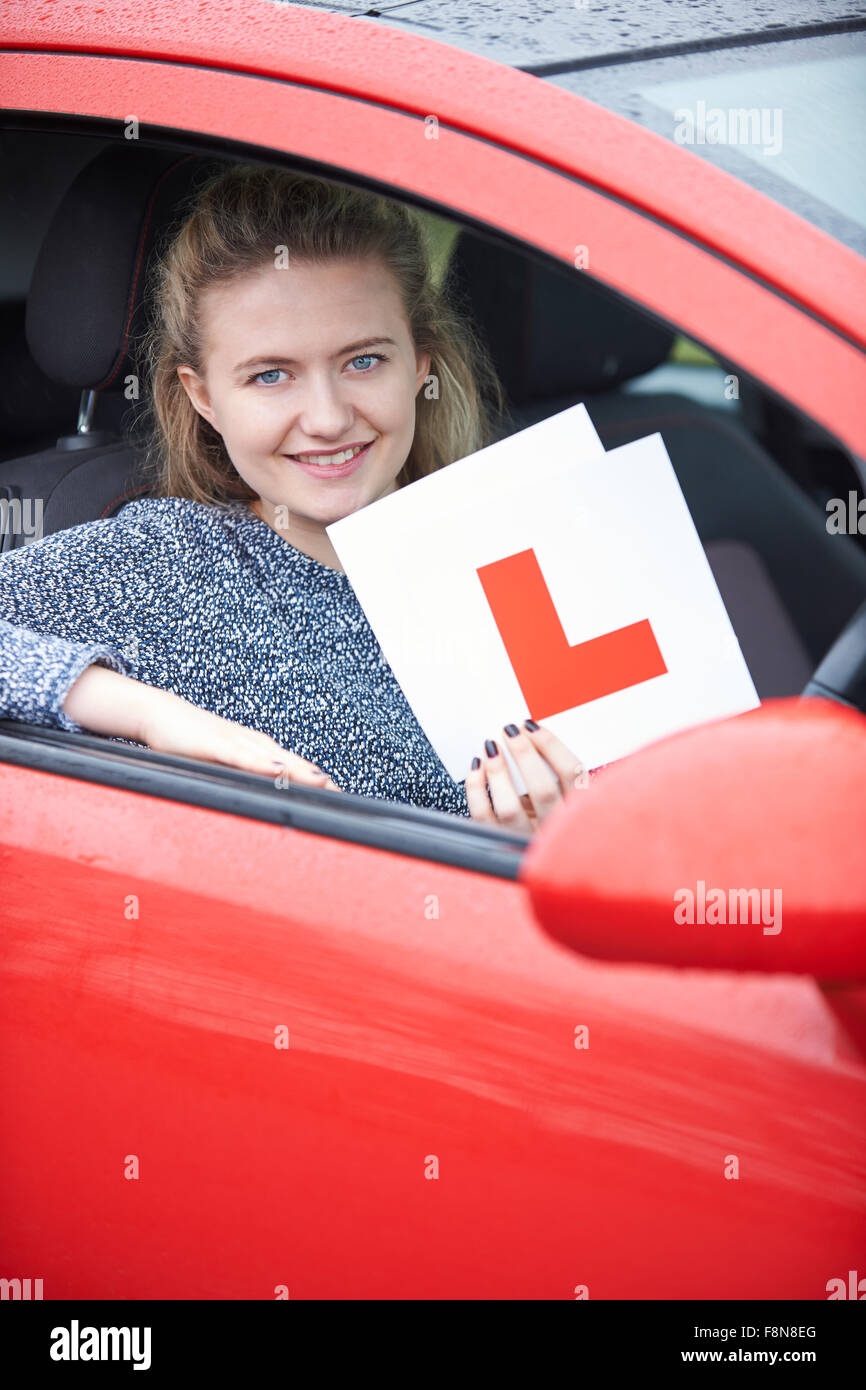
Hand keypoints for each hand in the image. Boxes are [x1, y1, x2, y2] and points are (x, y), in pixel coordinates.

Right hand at [134, 684, 340, 788]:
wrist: (161, 715)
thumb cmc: (194, 741)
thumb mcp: (226, 765)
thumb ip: (246, 780)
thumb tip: (265, 801)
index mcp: (261, 751)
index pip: (298, 770)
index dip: (319, 785)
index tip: (342, 801)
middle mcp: (256, 745)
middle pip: (296, 765)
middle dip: (320, 782)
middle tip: (343, 797)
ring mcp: (239, 742)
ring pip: (276, 760)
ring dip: (300, 772)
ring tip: (323, 784)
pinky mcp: (218, 744)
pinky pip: (244, 756)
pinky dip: (262, 764)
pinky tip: (277, 770)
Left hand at [465, 720, 586, 834]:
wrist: (535, 851)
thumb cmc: (543, 811)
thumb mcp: (556, 792)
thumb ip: (548, 769)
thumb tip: (520, 735)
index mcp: (575, 810)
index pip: (573, 774)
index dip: (552, 746)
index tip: (532, 725)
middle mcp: (554, 828)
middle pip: (543, 789)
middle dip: (524, 754)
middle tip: (509, 731)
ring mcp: (526, 838)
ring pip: (510, 807)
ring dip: (498, 772)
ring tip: (491, 748)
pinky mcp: (498, 842)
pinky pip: (483, 816)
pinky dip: (476, 789)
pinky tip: (476, 769)